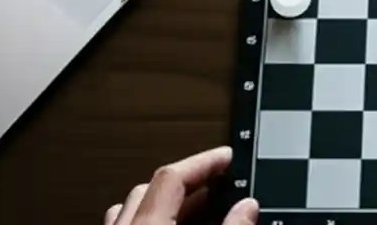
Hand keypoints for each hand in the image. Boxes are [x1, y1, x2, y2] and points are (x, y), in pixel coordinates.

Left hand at [103, 146, 257, 224]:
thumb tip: (247, 207)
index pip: (172, 176)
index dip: (202, 161)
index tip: (224, 157)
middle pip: (149, 188)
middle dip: (185, 180)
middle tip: (213, 180)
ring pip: (129, 209)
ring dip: (160, 200)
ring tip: (189, 205)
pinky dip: (144, 219)